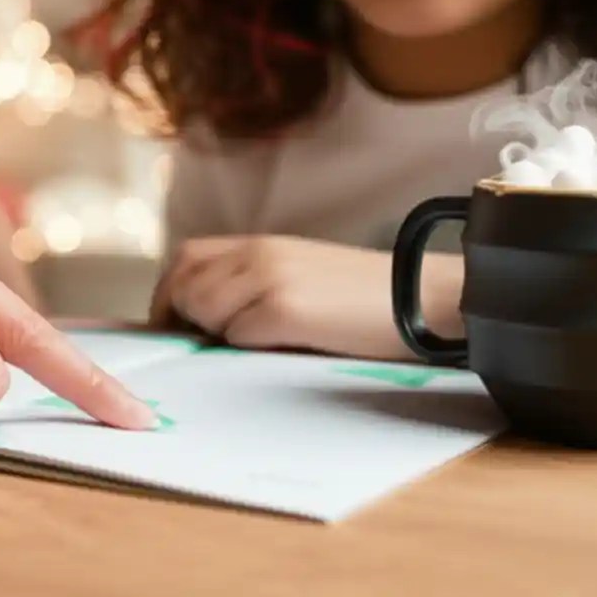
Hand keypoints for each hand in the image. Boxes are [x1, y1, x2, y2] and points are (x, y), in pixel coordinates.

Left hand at [151, 236, 462, 359]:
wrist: (425, 300)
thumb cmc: (369, 301)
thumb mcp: (303, 277)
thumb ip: (256, 286)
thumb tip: (207, 323)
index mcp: (263, 244)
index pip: (188, 258)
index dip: (172, 295)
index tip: (176, 327)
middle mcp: (261, 253)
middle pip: (185, 281)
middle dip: (182, 317)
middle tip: (200, 347)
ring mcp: (271, 278)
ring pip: (204, 308)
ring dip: (216, 334)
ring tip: (252, 347)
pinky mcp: (286, 308)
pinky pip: (237, 332)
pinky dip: (244, 348)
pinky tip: (274, 351)